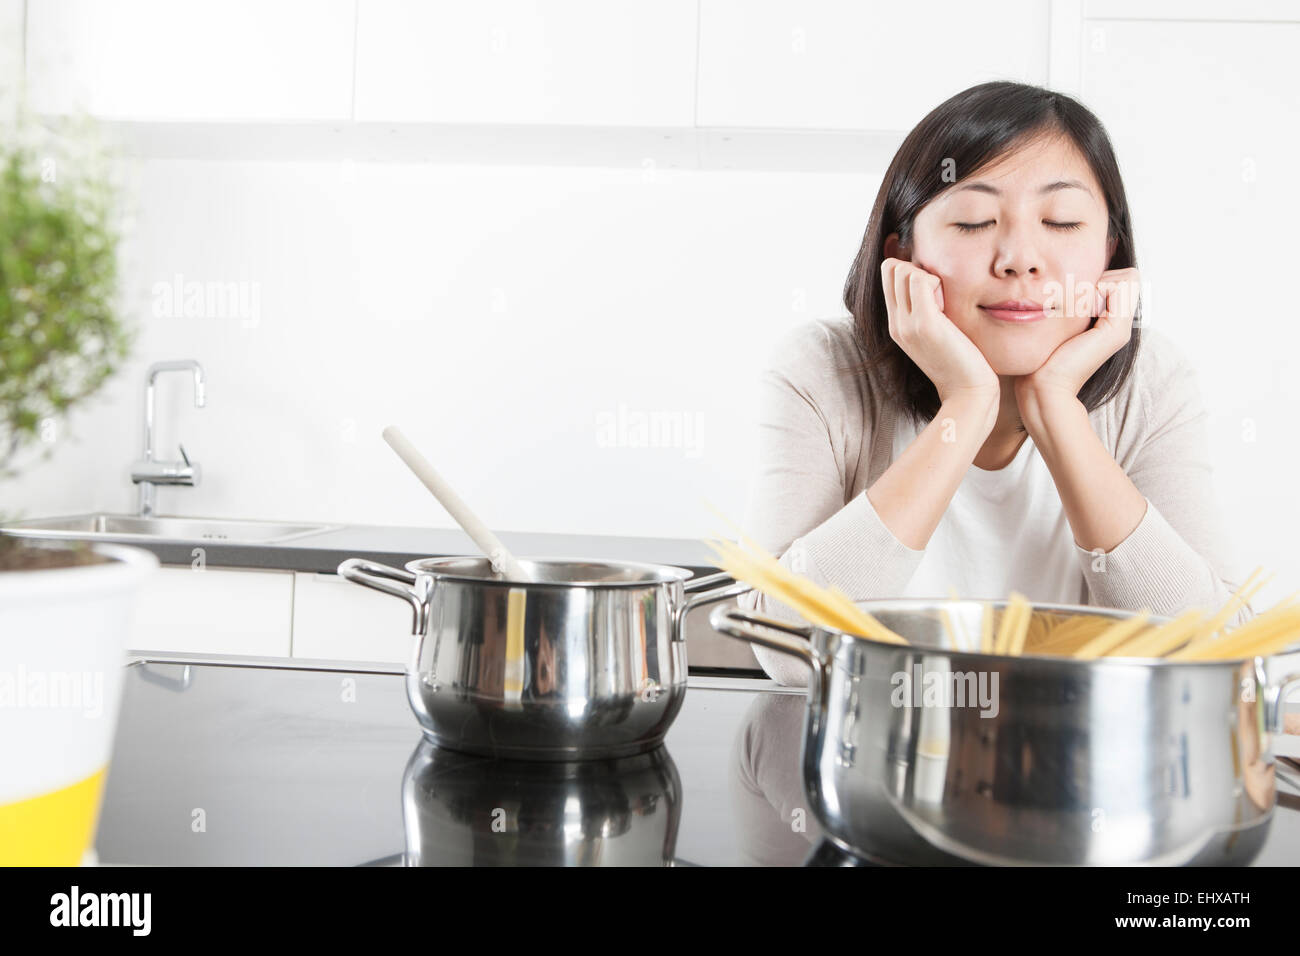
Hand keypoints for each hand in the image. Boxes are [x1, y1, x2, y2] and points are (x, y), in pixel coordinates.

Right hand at [881, 258, 998, 406]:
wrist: (968, 393)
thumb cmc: (962, 364)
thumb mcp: (938, 336)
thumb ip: (931, 312)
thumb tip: (937, 284)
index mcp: (897, 326)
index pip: (888, 276)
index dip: (910, 270)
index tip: (934, 290)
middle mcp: (896, 323)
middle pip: (891, 268)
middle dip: (917, 269)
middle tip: (940, 293)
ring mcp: (907, 324)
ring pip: (902, 270)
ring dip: (927, 274)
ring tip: (943, 300)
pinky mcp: (925, 324)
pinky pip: (920, 280)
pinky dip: (936, 280)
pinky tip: (948, 303)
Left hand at [1016, 267, 1140, 406]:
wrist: (1044, 385)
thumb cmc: (1042, 355)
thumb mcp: (1059, 321)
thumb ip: (1072, 304)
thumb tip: (1072, 281)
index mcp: (1109, 322)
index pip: (1121, 278)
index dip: (1099, 278)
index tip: (1075, 297)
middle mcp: (1120, 324)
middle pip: (1127, 276)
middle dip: (1102, 278)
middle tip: (1078, 301)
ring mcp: (1121, 328)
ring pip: (1127, 278)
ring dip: (1099, 283)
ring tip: (1078, 307)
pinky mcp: (1116, 330)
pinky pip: (1119, 287)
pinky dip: (1099, 288)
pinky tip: (1080, 309)